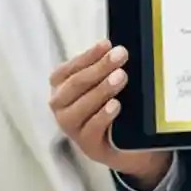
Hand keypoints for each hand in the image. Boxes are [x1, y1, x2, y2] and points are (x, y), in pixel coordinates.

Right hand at [49, 40, 171, 189]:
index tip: (107, 44)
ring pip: (79, 108)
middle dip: (99, 68)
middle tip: (120, 55)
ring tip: (121, 77)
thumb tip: (119, 49)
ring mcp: (72, 128)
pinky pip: (90, 130)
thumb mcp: (108, 86)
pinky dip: (102, 116)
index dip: (88, 56)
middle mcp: (61, 107)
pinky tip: (115, 105)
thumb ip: (108, 69)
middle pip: (75, 85)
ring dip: (101, 90)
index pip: (68, 69)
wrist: (128, 145)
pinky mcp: (88, 146)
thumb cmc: (115, 107)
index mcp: (62, 88)